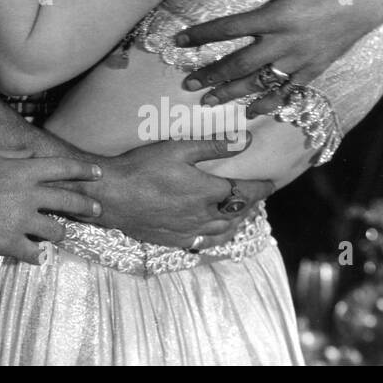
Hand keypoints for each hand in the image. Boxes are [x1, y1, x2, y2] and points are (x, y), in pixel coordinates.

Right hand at [0, 149, 103, 263]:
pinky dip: (36, 255)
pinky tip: (36, 255)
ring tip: (56, 233)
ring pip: (56, 231)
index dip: (84, 170)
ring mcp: (20, 221)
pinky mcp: (9, 242)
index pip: (63, 167)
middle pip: (69, 200)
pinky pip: (35, 254)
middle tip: (97, 210)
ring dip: (58, 232)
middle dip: (87, 205)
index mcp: (23, 172)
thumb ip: (14, 154)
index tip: (98, 173)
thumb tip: (32, 154)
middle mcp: (27, 195)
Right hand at [78, 137, 274, 248]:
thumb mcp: (179, 148)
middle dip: (251, 203)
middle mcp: (204, 216)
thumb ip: (215, 145)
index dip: (262, 186)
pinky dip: (215, 235)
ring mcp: (189, 231)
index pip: (247, 191)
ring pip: (223, 231)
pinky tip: (211, 230)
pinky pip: (204, 242)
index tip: (272, 182)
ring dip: (235, 221)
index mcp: (209, 192)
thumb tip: (247, 140)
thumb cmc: (143, 167)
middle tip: (256, 195)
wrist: (111, 195)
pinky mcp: (174, 240)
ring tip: (238, 212)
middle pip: (238, 213)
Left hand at [175, 0, 382, 110]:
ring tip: (209, 101)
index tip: (178, 42)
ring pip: (261, 82)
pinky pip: (288, 91)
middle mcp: (287, 43)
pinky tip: (252, 111)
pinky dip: (269, 102)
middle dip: (211, 75)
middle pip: (240, 64)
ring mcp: (301, 60)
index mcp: (278, 16)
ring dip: (232, 93)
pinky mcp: (315, 69)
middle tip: (187, 83)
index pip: (229, 29)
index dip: (201, 36)